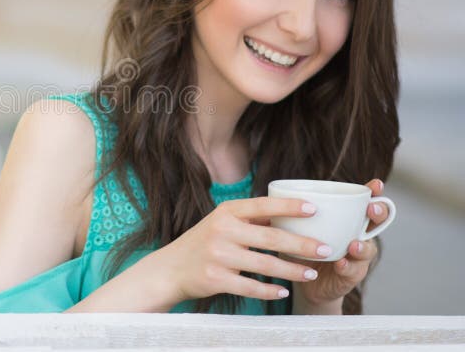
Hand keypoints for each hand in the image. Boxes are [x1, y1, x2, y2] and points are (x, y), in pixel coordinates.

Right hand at [155, 196, 329, 304]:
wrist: (171, 268)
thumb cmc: (204, 242)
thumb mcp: (222, 222)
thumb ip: (251, 218)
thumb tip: (290, 214)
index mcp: (227, 211)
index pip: (263, 205)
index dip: (290, 206)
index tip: (315, 209)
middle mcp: (222, 230)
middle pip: (270, 238)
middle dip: (302, 245)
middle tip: (326, 248)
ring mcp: (218, 255)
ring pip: (265, 265)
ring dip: (292, 271)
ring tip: (311, 273)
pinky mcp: (216, 279)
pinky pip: (250, 287)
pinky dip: (269, 291)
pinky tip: (283, 292)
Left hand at [288, 179, 386, 307]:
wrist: (304, 281)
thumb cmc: (303, 247)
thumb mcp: (301, 227)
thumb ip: (296, 213)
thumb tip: (276, 194)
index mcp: (348, 219)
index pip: (365, 202)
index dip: (374, 192)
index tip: (376, 183)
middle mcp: (357, 235)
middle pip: (377, 222)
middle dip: (378, 213)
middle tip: (370, 209)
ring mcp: (357, 257)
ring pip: (369, 249)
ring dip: (362, 246)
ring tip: (353, 244)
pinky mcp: (351, 276)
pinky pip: (353, 270)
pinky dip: (346, 266)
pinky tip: (339, 263)